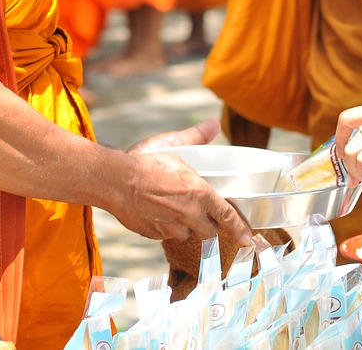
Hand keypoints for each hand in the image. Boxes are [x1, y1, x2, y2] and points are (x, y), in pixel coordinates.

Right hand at [117, 121, 251, 245]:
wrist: (114, 181)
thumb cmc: (144, 161)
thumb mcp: (173, 144)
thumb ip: (196, 137)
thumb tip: (214, 124)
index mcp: (200, 193)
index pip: (226, 216)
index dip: (239, 228)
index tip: (247, 238)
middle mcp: (189, 215)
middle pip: (209, 231)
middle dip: (208, 225)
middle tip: (202, 215)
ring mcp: (171, 227)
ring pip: (187, 234)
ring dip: (185, 226)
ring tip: (174, 210)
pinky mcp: (154, 234)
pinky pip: (166, 236)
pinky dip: (166, 228)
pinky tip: (157, 213)